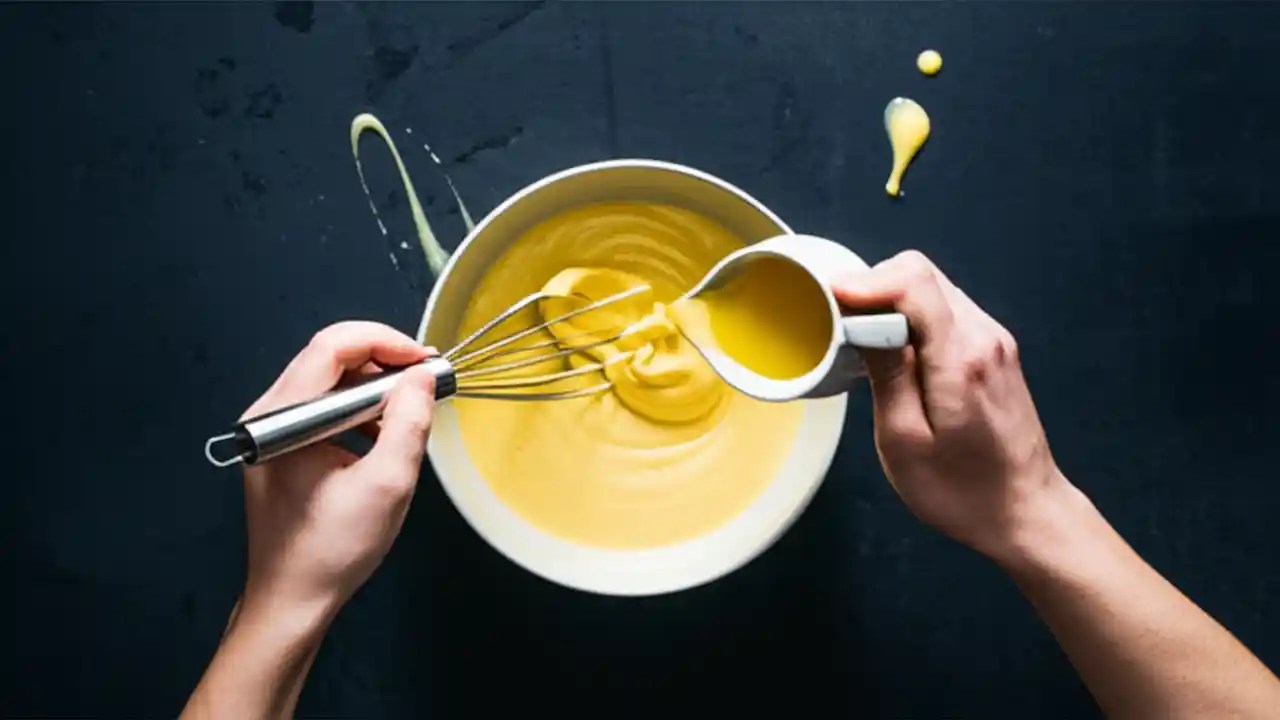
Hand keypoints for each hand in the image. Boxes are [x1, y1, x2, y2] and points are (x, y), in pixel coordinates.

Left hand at [239, 321, 436, 616]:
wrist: (291, 601)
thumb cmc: (332, 551)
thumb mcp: (387, 484)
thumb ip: (408, 423)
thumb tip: (424, 377)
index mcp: (281, 418)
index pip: (332, 347)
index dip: (385, 342)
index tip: (425, 362)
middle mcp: (268, 416)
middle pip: (329, 358)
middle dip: (383, 361)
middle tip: (427, 379)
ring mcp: (272, 432)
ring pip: (328, 382)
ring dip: (373, 387)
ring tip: (411, 408)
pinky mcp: (282, 448)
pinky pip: (324, 408)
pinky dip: (359, 410)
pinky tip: (384, 433)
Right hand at [835, 251, 1063, 561]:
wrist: (1026, 512)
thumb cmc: (962, 490)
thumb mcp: (904, 440)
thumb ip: (886, 373)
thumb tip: (862, 321)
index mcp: (960, 359)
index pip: (914, 282)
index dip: (864, 282)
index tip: (830, 298)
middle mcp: (984, 337)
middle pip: (921, 273)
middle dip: (873, 287)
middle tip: (838, 320)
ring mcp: (993, 340)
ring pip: (933, 287)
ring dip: (891, 301)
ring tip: (861, 338)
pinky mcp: (993, 350)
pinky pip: (945, 310)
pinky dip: (911, 316)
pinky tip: (893, 350)